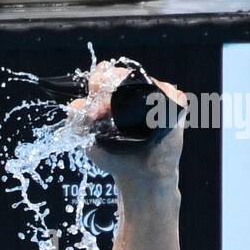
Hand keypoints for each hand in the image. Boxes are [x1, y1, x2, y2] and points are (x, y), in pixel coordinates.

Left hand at [68, 60, 186, 190]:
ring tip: (128, 105)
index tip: (96, 84)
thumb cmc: (115, 159)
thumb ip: (78, 124)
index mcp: (113, 98)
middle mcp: (135, 95)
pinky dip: (165, 96)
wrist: (140, 176)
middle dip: (116, 76)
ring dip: (139, 87)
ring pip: (150, 81)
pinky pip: (173, 95)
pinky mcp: (174, 109)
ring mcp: (155, 101)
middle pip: (127, 73)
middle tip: (106, 88)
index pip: (107, 76)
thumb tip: (74, 104)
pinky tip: (155, 110)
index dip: (101, 76)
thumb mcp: (90, 142)